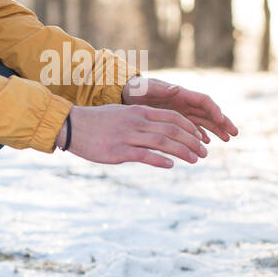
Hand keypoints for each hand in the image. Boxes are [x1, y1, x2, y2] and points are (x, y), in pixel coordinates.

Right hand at [63, 104, 208, 168]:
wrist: (72, 126)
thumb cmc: (98, 122)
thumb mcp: (123, 115)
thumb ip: (142, 121)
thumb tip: (160, 132)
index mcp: (139, 111)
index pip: (173, 117)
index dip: (190, 128)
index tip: (200, 138)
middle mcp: (136, 121)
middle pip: (172, 130)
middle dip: (192, 141)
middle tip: (204, 152)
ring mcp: (127, 136)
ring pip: (163, 142)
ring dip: (183, 151)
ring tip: (195, 160)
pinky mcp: (118, 151)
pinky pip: (144, 155)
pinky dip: (160, 160)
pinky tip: (171, 165)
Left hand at [120, 76, 238, 142]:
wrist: (126, 92)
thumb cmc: (135, 89)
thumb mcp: (145, 88)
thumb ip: (159, 89)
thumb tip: (175, 88)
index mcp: (180, 94)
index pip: (203, 101)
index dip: (214, 110)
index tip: (222, 120)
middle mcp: (184, 102)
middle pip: (208, 112)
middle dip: (222, 122)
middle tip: (234, 133)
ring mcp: (181, 111)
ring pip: (203, 121)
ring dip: (215, 130)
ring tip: (227, 140)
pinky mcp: (175, 118)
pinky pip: (192, 126)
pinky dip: (200, 134)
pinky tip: (205, 143)